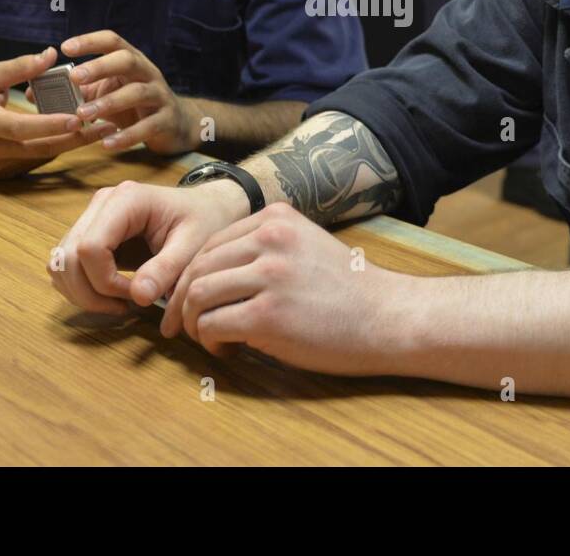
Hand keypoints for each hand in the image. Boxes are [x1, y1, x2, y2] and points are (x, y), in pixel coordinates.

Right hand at [0, 46, 113, 176]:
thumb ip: (19, 67)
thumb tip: (51, 54)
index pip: (21, 127)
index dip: (51, 124)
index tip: (79, 118)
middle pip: (39, 148)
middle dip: (75, 139)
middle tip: (106, 127)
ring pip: (41, 158)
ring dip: (70, 145)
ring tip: (100, 131)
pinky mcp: (2, 175)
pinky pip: (35, 162)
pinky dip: (56, 149)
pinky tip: (77, 137)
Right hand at [49, 177, 250, 315]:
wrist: (207, 209)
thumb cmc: (205, 222)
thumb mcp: (195, 246)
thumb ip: (168, 269)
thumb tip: (139, 298)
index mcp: (127, 200)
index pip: (90, 247)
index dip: (105, 281)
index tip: (136, 295)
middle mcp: (101, 203)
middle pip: (67, 257)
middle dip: (90, 292)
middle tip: (126, 306)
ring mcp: (92, 216)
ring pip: (60, 263)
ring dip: (82, 293)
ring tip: (120, 302)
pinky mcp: (90, 232)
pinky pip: (67, 265)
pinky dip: (81, 288)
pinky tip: (113, 295)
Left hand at [56, 30, 198, 154]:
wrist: (176, 125)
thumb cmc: (133, 105)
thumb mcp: (105, 93)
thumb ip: (76, 91)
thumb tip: (34, 94)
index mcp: (131, 61)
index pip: (112, 41)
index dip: (90, 41)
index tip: (65, 47)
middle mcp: (147, 72)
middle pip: (126, 61)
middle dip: (100, 66)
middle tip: (74, 76)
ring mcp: (159, 96)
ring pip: (137, 92)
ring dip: (109, 102)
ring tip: (83, 114)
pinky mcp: (166, 120)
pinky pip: (147, 126)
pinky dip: (126, 135)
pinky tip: (107, 142)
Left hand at [163, 203, 399, 375]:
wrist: (388, 318)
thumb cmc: (348, 292)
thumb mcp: (306, 247)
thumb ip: (265, 250)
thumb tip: (212, 275)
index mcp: (276, 218)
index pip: (210, 242)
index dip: (191, 275)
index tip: (187, 300)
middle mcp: (270, 239)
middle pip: (197, 267)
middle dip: (181, 301)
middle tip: (182, 327)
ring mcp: (269, 275)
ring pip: (197, 295)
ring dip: (193, 323)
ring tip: (209, 339)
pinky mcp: (268, 315)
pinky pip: (212, 325)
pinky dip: (210, 341)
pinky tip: (227, 350)